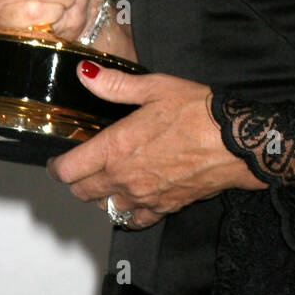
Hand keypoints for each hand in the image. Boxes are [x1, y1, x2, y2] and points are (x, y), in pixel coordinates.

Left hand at [46, 63, 267, 226]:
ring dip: (104, 195)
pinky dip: (129, 212)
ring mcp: (143, 197)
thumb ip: (114, 85)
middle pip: (83, 193)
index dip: (57, 166)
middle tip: (83, 167)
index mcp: (115, 148)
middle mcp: (124, 178)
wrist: (236, 142)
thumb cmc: (198, 112)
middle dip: (78, 180)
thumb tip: (86, 74)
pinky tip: (134, 198)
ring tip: (111, 179)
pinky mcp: (164, 207)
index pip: (68, 170)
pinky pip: (135, 220)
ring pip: (107, 207)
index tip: (59, 160)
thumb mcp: (155, 88)